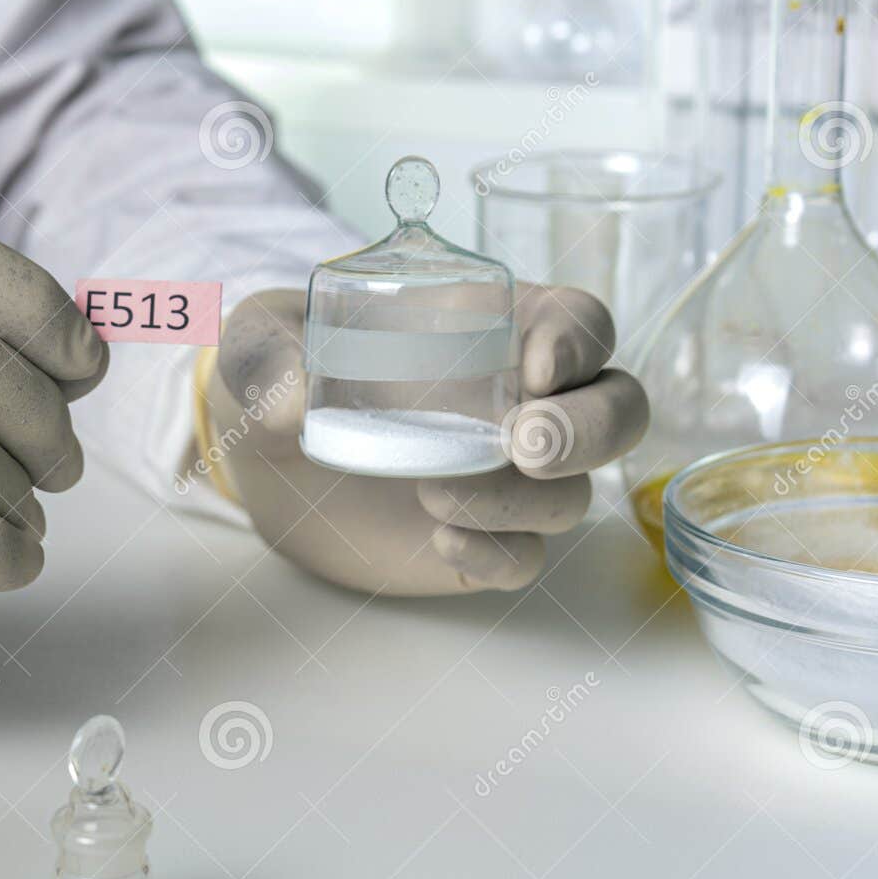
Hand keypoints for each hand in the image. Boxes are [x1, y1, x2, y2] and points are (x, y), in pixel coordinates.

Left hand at [206, 285, 647, 593]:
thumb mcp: (258, 341)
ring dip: (521, 499)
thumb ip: (267, 353)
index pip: (580, 322)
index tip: (536, 366)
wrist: (263, 459)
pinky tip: (442, 542)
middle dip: (591, 431)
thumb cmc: (282, 368)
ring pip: (575, 493)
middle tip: (526, 446)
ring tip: (432, 493)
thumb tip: (293, 404)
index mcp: (490, 326)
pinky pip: (526, 556)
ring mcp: (507, 476)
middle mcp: (519, 400)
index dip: (578, 340)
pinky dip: (497, 553)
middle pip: (618, 410)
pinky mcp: (483, 538)